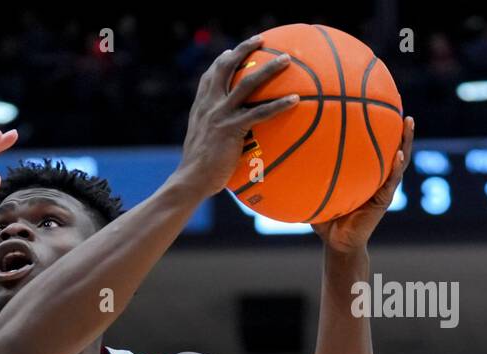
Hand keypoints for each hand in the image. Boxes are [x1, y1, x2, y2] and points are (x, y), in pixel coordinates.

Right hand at [176, 36, 299, 198]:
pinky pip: (260, 113)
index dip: (220, 61)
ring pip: (247, 84)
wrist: (190, 180)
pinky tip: (295, 100)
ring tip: (286, 59)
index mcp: (201, 108)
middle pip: (225, 68)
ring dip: (269, 68)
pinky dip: (279, 105)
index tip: (230, 52)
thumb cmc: (198, 170)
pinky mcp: (232, 129)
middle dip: (243, 50)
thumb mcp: (201, 144)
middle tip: (260, 40)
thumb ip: (211, 133)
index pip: (209, 77)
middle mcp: (209, 106)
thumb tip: (226, 137)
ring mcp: (220, 116)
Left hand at [312, 116, 413, 253]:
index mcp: (366, 175)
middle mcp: (378, 179)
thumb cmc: (326, 218)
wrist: (336, 242)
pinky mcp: (383, 201)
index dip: (382, 130)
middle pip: (394, 148)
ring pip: (400, 161)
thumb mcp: (317, 192)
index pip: (376, 148)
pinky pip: (391, 182)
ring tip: (408, 123)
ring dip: (406, 142)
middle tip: (402, 108)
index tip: (383, 107)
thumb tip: (287, 157)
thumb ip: (310, 176)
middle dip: (400, 129)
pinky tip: (398, 156)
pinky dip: (396, 169)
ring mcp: (383, 189)